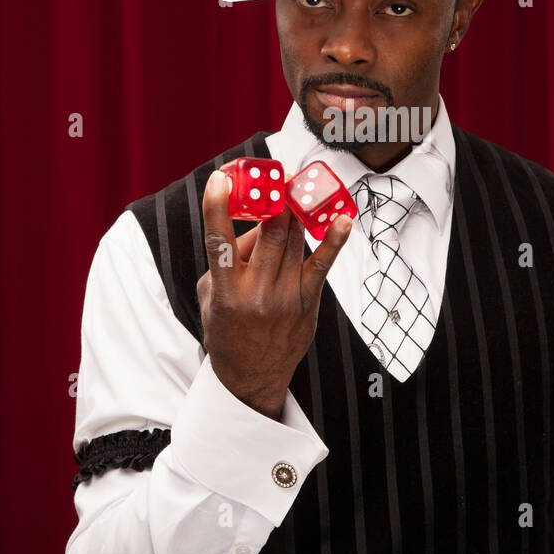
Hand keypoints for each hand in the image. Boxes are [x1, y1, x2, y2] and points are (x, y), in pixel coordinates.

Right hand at [196, 168, 351, 419]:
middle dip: (274, 200)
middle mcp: (256, 293)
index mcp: (225, 291)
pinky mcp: (308, 302)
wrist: (251, 375)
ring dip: (295, 212)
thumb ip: (229, 258)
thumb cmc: (227, 327)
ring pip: (293, 241)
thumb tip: (257, 220)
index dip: (217, 208)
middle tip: (279, 177)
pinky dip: (333, 239)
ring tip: (298, 189)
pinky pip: (322, 264)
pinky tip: (342, 218)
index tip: (220, 179)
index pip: (218, 242)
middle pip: (269, 234)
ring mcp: (285, 298)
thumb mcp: (211, 295)